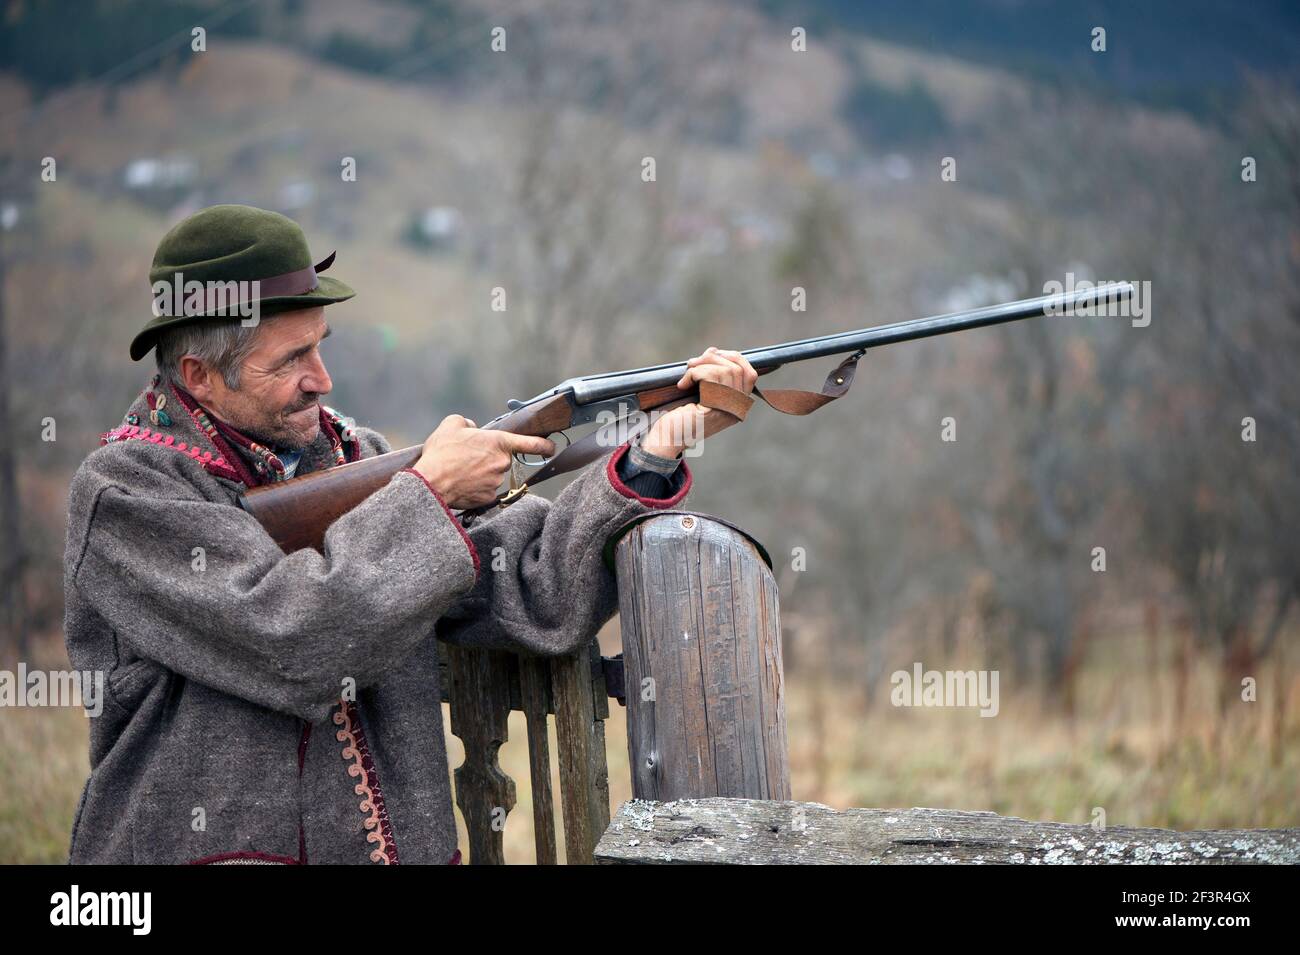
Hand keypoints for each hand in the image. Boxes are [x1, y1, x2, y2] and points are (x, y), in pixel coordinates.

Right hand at [414, 414, 555, 509]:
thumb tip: (472, 428)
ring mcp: (496, 482)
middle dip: (488, 458)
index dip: (544, 446)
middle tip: (466, 457)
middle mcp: (502, 463)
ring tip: (459, 470)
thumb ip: (467, 422)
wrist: (430, 484)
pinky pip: (485, 490)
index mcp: (498, 442)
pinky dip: (475, 487)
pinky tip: (460, 483)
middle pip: (501, 459)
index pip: (531, 444)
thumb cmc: (441, 453)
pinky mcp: (488, 498)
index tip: (551, 448)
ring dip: (480, 473)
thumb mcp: (451, 425)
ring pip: (492, 475)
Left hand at [640, 346, 757, 458]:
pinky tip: (682, 385)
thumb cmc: (680, 415)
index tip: (710, 355)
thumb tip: (714, 351)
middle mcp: (736, 409)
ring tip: (687, 374)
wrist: (665, 439)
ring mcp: (726, 411)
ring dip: (701, 365)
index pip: (749, 373)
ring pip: (725, 370)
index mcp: (736, 404)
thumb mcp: (701, 390)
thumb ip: (712, 373)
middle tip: (692, 364)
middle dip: (712, 358)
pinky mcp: (712, 411)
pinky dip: (694, 374)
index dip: (731, 358)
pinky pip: (710, 378)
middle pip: (737, 368)